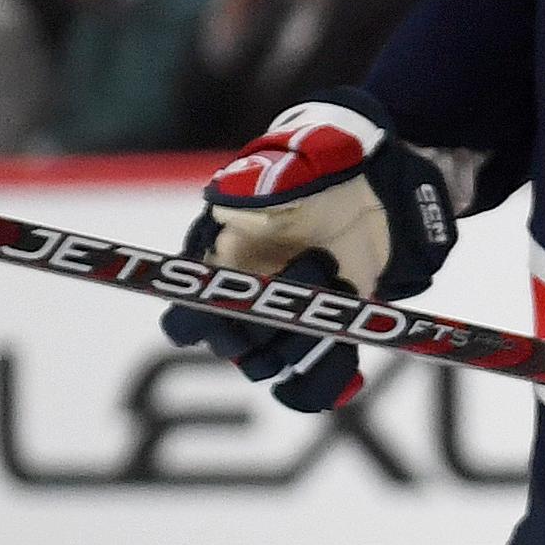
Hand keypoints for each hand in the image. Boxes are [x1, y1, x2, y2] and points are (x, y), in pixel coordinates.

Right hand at [163, 91, 455, 412]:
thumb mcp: (294, 159)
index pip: (182, 318)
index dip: (201, 324)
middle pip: (239, 349)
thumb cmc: (314, 167)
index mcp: (214, 262)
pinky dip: (329, 381)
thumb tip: (246, 189)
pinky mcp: (315, 337)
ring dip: (315, 339)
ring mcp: (276, 325)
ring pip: (277, 368)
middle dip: (284, 315)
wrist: (362, 184)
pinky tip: (351, 361)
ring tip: (347, 286)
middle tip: (322, 260)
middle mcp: (237, 303)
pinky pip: (309, 385)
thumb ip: (268, 177)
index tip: (240, 302)